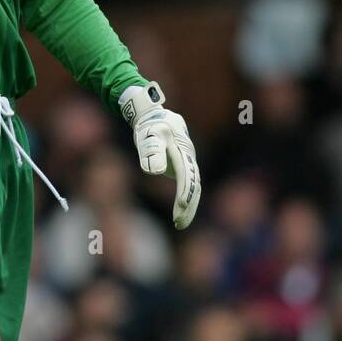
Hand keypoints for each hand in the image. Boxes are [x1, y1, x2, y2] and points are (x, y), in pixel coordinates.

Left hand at [118, 82, 200, 230]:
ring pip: (195, 187)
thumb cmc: (149, 128)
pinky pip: (190, 185)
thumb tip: (157, 172)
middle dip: (188, 206)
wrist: (155, 116)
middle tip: (179, 224)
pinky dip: (188, 200)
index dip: (184, 192)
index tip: (181, 208)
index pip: (186, 176)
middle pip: (194, 185)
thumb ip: (151, 151)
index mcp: (181, 151)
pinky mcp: (186, 166)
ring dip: (190, 206)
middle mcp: (189, 157)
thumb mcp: (147, 136)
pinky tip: (181, 214)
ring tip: (180, 224)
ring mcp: (190, 162)